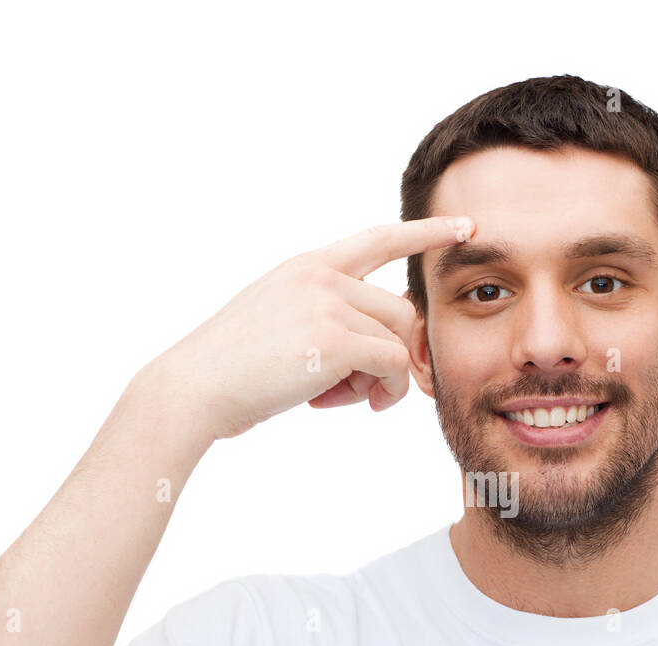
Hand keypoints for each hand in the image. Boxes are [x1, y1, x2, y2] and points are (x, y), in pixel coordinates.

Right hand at [144, 215, 474, 442]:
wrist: (192, 389)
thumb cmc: (232, 371)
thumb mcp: (278, 325)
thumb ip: (325, 318)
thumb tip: (381, 351)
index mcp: (307, 267)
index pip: (379, 239)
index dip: (425, 233)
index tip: (465, 227)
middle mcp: (320, 275)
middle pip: (399, 309)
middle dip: (389, 355)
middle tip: (358, 392)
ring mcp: (327, 303)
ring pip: (397, 339)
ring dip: (383, 379)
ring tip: (345, 399)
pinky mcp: (335, 339)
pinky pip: (392, 365)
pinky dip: (386, 392)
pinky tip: (356, 405)